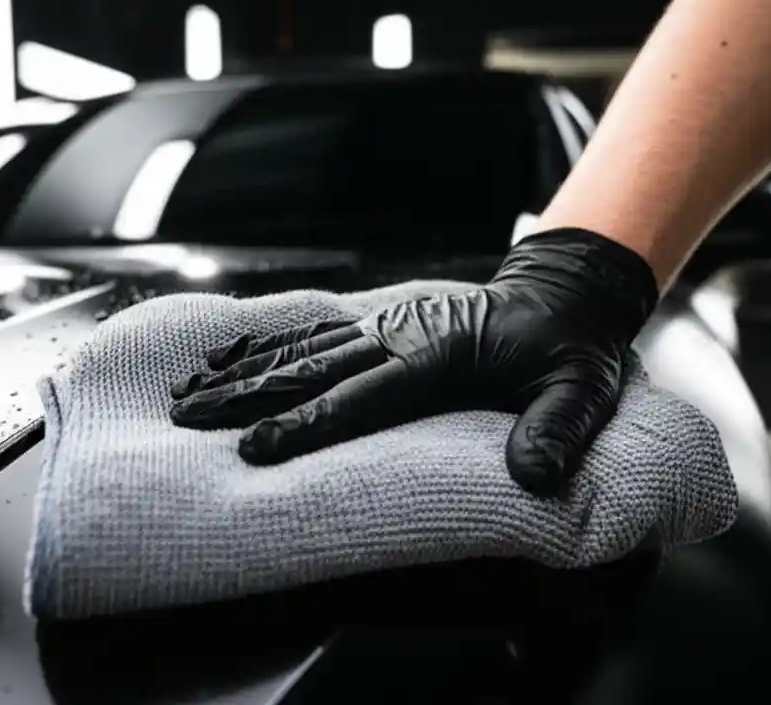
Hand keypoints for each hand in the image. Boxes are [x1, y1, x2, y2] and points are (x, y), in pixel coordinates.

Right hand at [169, 228, 659, 495]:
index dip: (307, 421)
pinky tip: (227, 359)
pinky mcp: (381, 322)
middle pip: (312, 368)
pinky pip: (315, 333)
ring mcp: (387, 325)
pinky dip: (266, 345)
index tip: (256, 446)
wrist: (561, 295)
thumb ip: (558, 430)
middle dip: (248, 396)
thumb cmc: (567, 351)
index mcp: (439, 355)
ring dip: (244, 372)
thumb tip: (535, 476)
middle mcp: (401, 335)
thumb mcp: (582, 390)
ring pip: (303, 348)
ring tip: (189, 392)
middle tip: (189, 419)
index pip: (362, 396)